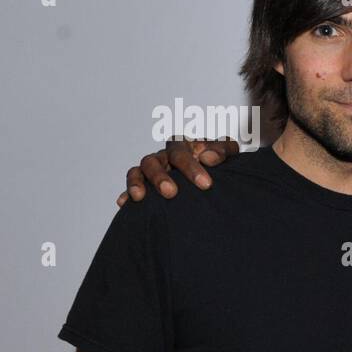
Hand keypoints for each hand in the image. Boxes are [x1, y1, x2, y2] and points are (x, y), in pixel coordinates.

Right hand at [116, 138, 238, 205]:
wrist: (213, 171)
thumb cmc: (218, 159)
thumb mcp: (227, 152)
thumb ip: (223, 150)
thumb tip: (209, 158)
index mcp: (181, 146)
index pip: (180, 153)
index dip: (191, 167)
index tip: (205, 184)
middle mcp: (162, 157)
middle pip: (153, 161)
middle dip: (160, 177)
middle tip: (171, 193)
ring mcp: (151, 170)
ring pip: (138, 171)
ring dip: (137, 183)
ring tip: (140, 197)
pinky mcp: (144, 184)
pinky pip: (131, 187)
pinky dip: (126, 194)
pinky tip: (124, 204)